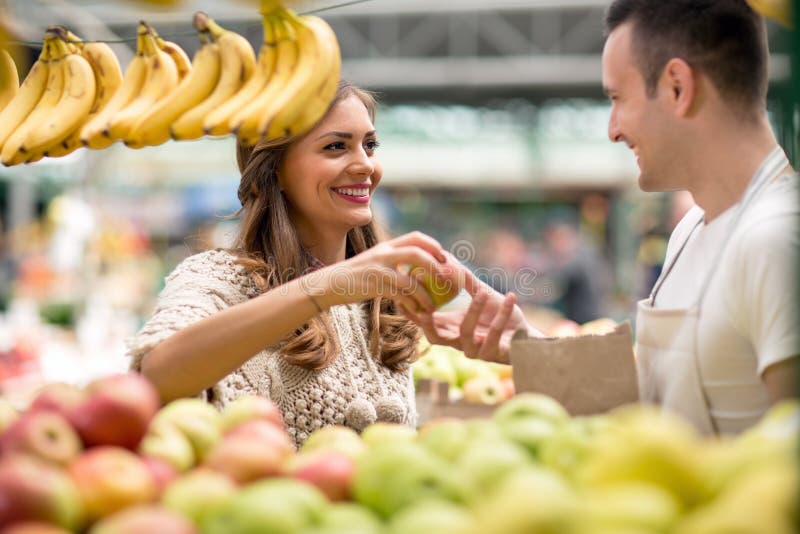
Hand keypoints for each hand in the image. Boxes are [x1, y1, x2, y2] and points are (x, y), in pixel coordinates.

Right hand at [309, 232, 448, 312]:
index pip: (415, 237)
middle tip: (446, 280)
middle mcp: (383, 254)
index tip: (444, 257)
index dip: (433, 245)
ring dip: (425, 295)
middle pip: (417, 254)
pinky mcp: (374, 286)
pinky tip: (415, 311)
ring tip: (432, 306)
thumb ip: (393, 260)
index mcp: (386, 246)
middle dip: (436, 266)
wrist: (329, 284)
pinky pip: (400, 296)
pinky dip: (411, 304)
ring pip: (410, 280)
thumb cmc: (355, 276)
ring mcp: (379, 270)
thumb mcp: (374, 261)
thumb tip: (417, 269)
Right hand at [405, 263, 539, 363]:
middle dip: (428, 324)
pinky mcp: (495, 355)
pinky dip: (502, 312)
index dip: (412, 314)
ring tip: (481, 292)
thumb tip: (449, 257)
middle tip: (427, 308)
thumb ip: (465, 280)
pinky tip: (510, 297)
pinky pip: (495, 333)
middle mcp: (459, 343)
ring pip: (466, 334)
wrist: (526, 335)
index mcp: (452, 329)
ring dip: (473, 311)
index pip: (425, 324)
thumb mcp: (482, 294)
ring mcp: (476, 351)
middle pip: (435, 338)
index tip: (404, 296)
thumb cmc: (500, 316)